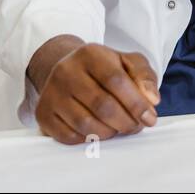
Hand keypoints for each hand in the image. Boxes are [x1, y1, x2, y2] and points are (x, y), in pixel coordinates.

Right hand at [30, 36, 161, 144]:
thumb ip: (144, 77)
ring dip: (110, 132)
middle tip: (136, 126)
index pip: (116, 80)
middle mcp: (66, 70)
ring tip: (119, 128)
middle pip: (102, 105)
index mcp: (90, 53)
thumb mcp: (128, 62)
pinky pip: (69, 136)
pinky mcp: (43, 113)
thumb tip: (151, 100)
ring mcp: (51, 92)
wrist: (68, 70)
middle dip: (126, 122)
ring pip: (86, 124)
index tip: (150, 117)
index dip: (136, 103)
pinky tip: (98, 131)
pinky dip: (89, 139)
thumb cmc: (104, 69)